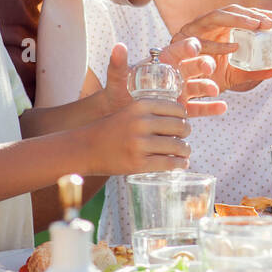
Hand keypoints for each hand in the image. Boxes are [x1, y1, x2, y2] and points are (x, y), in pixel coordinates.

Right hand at [86, 45, 192, 174]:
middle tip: (183, 138)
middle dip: (185, 133)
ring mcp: (140, 144)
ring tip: (184, 153)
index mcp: (141, 106)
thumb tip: (181, 119)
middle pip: (180, 127)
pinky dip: (179, 164)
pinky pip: (169, 163)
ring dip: (185, 150)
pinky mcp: (138, 164)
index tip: (182, 122)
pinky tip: (182, 164)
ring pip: (177, 146)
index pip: (177, 109)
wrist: (85, 149)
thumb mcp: (129, 112)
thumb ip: (151, 112)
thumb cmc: (111, 130)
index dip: (183, 117)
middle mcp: (141, 123)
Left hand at [97, 42, 223, 118]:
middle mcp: (176, 74)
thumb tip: (118, 47)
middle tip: (207, 67)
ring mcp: (182, 91)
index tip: (193, 49)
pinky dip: (212, 107)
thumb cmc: (118, 93)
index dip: (188, 47)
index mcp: (163, 62)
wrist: (120, 116)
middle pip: (194, 65)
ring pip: (200, 85)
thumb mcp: (117, 78)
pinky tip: (222, 108)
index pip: (179, 50)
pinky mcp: (184, 109)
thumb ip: (118, 64)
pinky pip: (200, 107)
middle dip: (203, 64)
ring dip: (209, 85)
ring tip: (214, 89)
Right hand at [171, 4, 271, 93]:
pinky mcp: (179, 40)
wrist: (179, 91)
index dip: (263, 15)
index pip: (244, 15)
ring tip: (255, 26)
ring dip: (236, 19)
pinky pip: (199, 38)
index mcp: (221, 28)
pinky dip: (216, 43)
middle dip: (252, 15)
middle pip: (232, 10)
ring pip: (214, 16)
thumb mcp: (234, 76)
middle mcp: (207, 25)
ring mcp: (192, 30)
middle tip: (271, 24)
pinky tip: (234, 47)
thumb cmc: (206, 78)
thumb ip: (253, 72)